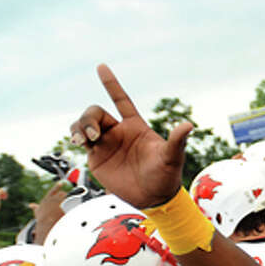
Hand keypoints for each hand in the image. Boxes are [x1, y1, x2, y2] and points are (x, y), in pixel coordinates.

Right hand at [30, 181, 69, 242]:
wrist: (47, 224)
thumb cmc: (42, 219)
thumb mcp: (37, 212)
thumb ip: (35, 207)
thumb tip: (31, 205)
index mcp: (47, 199)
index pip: (53, 190)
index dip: (57, 186)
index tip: (61, 183)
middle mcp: (54, 199)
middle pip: (62, 193)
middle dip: (65, 196)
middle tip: (67, 200)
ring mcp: (60, 202)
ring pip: (67, 197)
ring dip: (70, 198)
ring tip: (71, 202)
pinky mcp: (65, 206)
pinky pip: (72, 202)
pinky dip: (74, 202)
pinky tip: (76, 203)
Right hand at [70, 65, 191, 208]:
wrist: (153, 198)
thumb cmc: (166, 176)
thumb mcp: (172, 157)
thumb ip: (177, 141)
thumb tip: (189, 125)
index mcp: (135, 126)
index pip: (121, 100)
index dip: (111, 84)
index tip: (101, 67)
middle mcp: (118, 132)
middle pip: (95, 113)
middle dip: (89, 118)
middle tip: (93, 135)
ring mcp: (106, 144)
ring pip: (84, 125)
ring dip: (79, 126)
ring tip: (83, 139)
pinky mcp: (97, 158)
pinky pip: (80, 141)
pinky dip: (75, 136)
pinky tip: (78, 142)